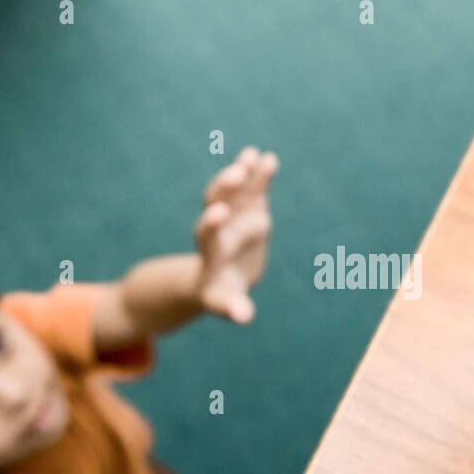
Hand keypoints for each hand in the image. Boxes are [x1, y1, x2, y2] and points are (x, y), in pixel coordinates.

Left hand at [194, 146, 276, 323]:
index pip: (207, 238)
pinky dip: (257, 175)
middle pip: (215, 206)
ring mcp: (231, 217)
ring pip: (232, 192)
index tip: (219, 213)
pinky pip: (251, 190)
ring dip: (241, 175)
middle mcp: (217, 231)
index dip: (212, 225)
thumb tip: (244, 317)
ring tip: (251, 156)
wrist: (219, 277)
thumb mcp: (224, 302)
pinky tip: (266, 157)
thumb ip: (233, 307)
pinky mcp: (245, 210)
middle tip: (235, 174)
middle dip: (224, 191)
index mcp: (210, 255)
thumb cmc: (220, 294)